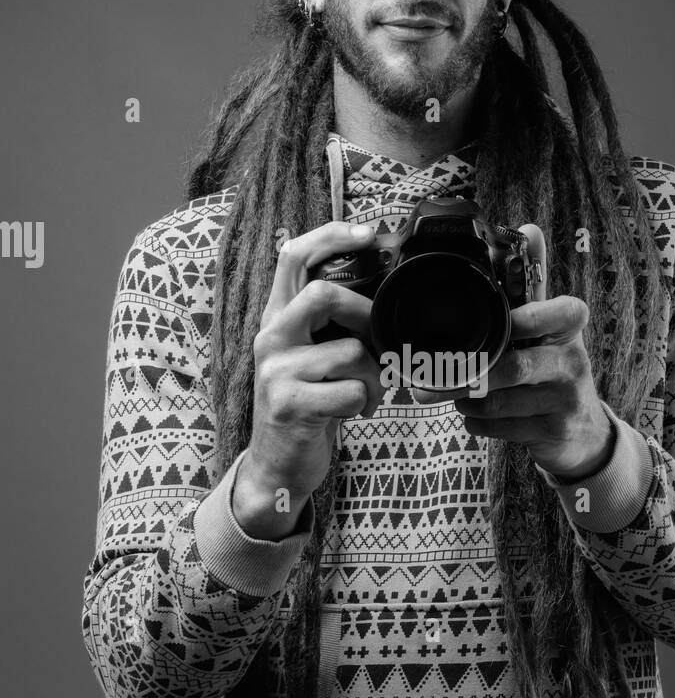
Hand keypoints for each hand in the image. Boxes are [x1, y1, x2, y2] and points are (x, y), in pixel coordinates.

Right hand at [237, 221, 387, 531]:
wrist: (277, 465)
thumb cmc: (308, 404)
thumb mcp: (311, 356)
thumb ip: (330, 324)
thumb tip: (382, 294)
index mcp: (277, 318)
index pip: (293, 256)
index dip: (331, 235)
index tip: (368, 233)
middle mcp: (269, 337)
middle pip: (323, 293)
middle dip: (366, 314)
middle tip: (381, 341)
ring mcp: (275, 371)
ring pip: (351, 351)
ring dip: (375, 376)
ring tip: (367, 393)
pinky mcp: (289, 405)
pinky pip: (351, 392)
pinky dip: (365, 404)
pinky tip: (352, 414)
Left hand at [450, 222, 613, 478]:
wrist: (584, 432)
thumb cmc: (552, 367)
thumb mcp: (548, 326)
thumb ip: (531, 283)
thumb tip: (529, 228)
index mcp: (568, 328)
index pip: (560, 312)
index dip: (529, 316)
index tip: (504, 323)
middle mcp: (572, 361)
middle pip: (514, 366)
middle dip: (470, 371)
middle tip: (435, 371)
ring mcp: (565, 400)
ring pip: (498, 400)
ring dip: (466, 398)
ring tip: (457, 392)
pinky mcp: (553, 432)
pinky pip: (498, 426)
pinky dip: (476, 422)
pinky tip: (475, 415)